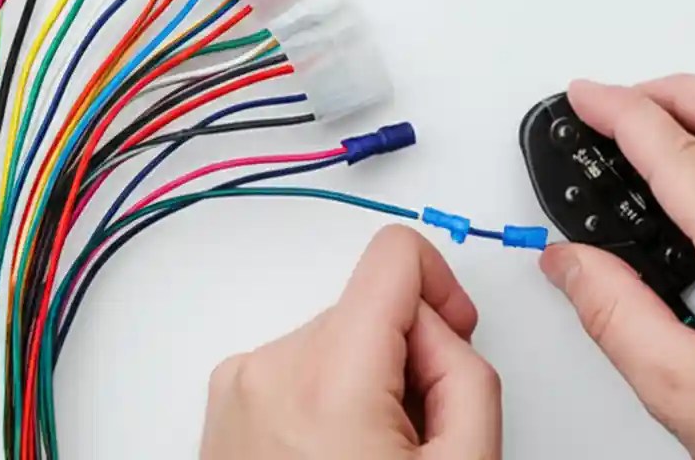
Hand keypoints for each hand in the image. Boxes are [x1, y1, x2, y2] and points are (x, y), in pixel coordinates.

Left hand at [201, 225, 500, 459]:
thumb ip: (469, 371)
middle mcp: (268, 371)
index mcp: (326, 381)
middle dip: (408, 357)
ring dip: (369, 384)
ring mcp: (238, 389)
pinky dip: (330, 401)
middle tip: (420, 434)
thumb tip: (442, 333)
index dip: (443, 285)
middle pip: (368, 306)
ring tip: (376, 452)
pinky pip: (300, 368)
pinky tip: (340, 453)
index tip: (454, 330)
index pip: (393, 255)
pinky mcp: (224, 408)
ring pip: (337, 339)